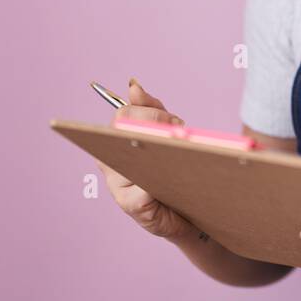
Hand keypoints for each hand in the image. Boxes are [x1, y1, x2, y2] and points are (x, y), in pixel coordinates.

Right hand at [98, 78, 194, 241]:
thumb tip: (133, 86)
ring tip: (184, 153)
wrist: (191, 215)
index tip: (174, 119)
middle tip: (182, 133)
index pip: (123, 113)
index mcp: (115, 141)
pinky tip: (180, 179)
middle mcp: (109, 161)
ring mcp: (117, 185)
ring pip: (133, 155)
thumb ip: (151, 109)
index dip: (150, 111)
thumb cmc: (175, 172)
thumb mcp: (165, 134)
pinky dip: (164, 180)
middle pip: (123, 129)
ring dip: (162, 150)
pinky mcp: (131, 205)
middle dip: (158, 125)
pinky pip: (144, 188)